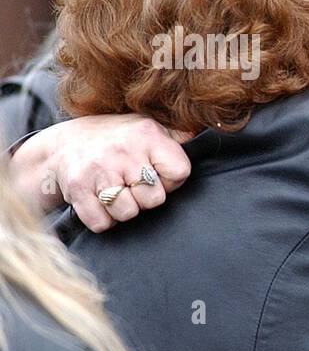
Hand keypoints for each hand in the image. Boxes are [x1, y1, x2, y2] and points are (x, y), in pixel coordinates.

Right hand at [21, 114, 191, 231]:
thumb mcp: (149, 127)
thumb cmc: (118, 139)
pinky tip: (100, 200)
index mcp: (147, 135)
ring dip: (124, 209)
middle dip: (146, 197)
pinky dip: (103, 219)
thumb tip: (202, 134)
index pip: (180, 172)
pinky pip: (101, 223)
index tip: (158, 175)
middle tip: (133, 185)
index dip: (172, 181)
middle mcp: (123, 151)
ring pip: (128, 213)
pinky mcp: (77, 189)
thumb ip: (178, 136)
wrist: (64, 143)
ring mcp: (98, 170)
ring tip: (117, 191)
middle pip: (154, 199)